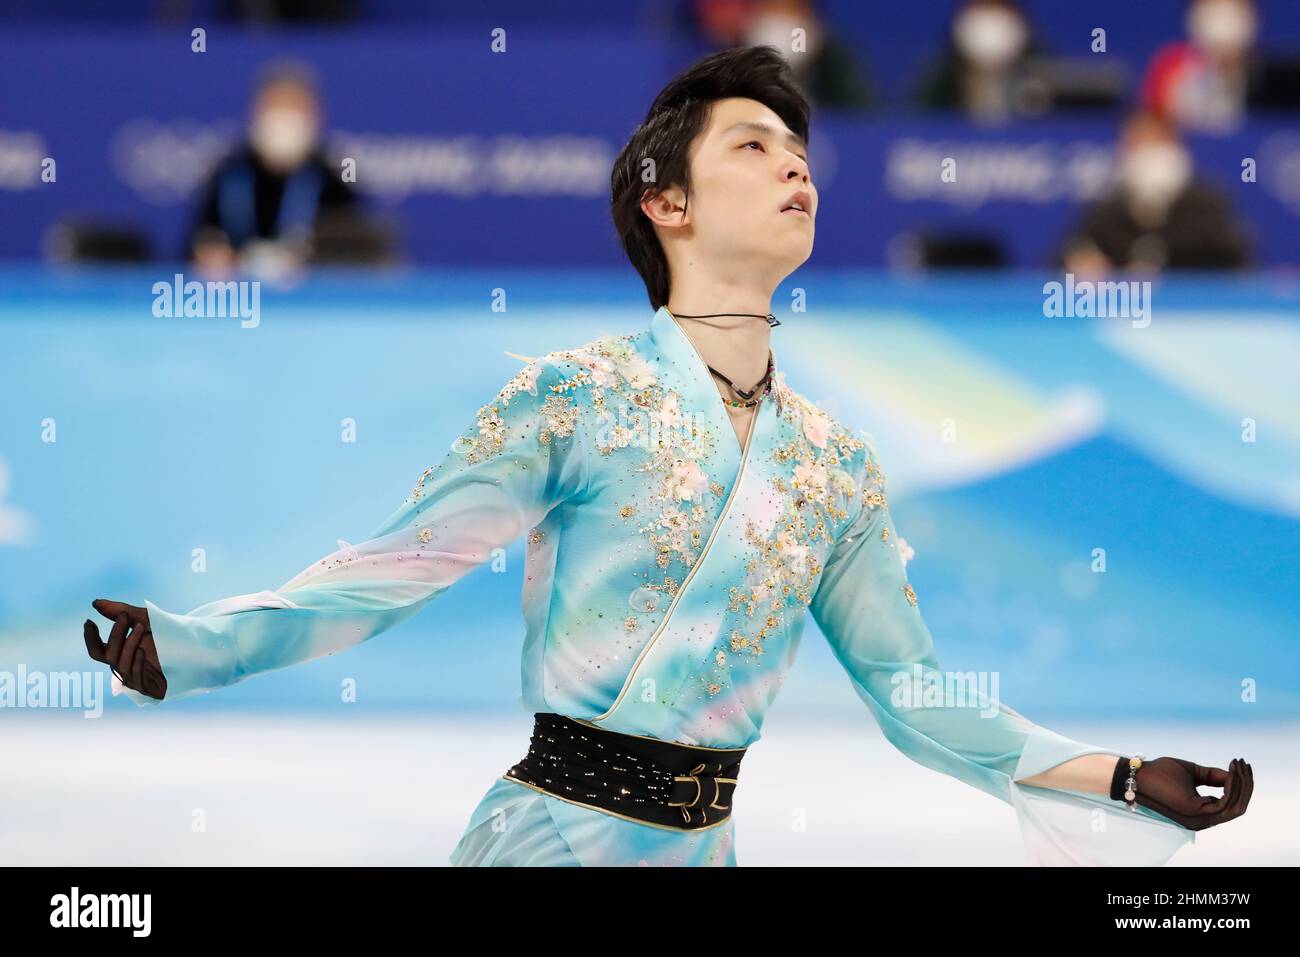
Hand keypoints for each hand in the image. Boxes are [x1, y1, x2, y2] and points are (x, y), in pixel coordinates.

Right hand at [83, 599, 166, 699]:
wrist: (195, 648)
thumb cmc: (167, 634)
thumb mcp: (144, 619)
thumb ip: (120, 611)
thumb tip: (95, 603)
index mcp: (121, 653)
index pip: (97, 650)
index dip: (90, 638)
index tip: (89, 621)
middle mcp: (125, 666)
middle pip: (108, 655)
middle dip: (115, 635)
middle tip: (125, 616)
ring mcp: (136, 678)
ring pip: (122, 665)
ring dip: (129, 644)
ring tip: (139, 627)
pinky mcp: (149, 688)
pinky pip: (137, 678)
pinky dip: (138, 664)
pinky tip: (143, 651)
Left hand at [1115, 756, 1252, 831]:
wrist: (1137, 774)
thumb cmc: (1159, 772)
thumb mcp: (1192, 772)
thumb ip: (1213, 776)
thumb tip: (1234, 776)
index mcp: (1201, 813)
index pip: (1232, 805)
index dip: (1241, 786)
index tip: (1241, 764)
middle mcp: (1203, 821)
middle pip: (1238, 807)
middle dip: (1245, 785)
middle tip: (1244, 763)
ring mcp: (1200, 819)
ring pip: (1235, 806)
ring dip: (1241, 784)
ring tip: (1239, 764)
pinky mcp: (1195, 811)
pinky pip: (1224, 802)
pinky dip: (1231, 786)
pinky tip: (1230, 771)